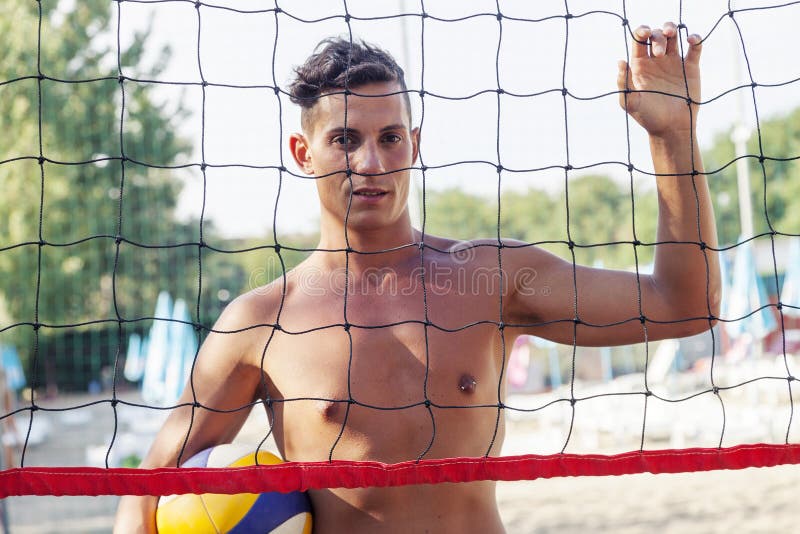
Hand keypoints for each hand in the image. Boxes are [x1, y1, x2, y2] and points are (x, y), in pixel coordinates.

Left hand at [617, 22, 702, 138]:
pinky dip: (695, 38)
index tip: (644, 34)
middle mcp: (656, 61)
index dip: (641, 32)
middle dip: (658, 36)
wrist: (670, 128)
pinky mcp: (690, 67)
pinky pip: (695, 47)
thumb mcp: (630, 102)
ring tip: (672, 35)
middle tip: (660, 53)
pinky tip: (691, 40)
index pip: (639, 41)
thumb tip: (620, 62)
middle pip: (656, 35)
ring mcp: (673, 62)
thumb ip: (623, 83)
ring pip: (674, 36)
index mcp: (640, 66)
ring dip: (672, 29)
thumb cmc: (647, 117)